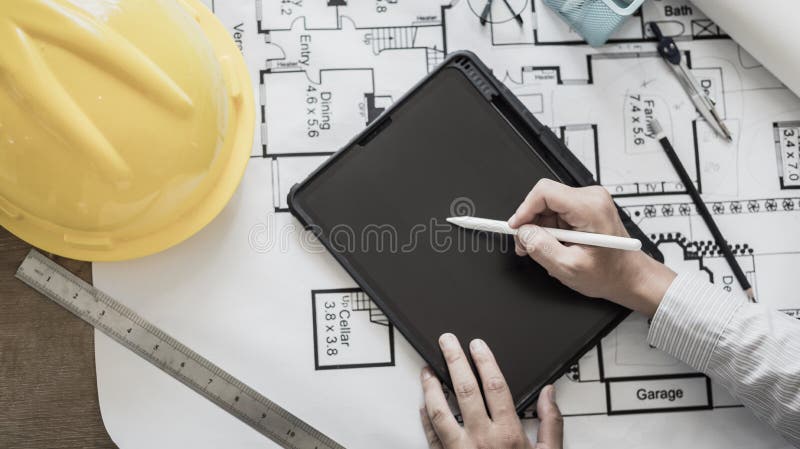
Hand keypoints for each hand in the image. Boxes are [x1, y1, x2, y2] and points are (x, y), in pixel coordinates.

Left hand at [419, 333, 562, 448]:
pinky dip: (425, 418)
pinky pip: (430, 437)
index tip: (477, 344)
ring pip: (439, 411)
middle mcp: (481, 440)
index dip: (485, 360)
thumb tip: (550, 392)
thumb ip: (551, 422)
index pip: (494, 386)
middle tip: (446, 341)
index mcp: (509, 435)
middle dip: (454, 361)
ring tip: (427, 369)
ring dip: (430, 387)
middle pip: (464, 390)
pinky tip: (423, 404)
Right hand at [508, 179, 674, 315]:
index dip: (524, 210)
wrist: (630, 277)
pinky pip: (557, 211)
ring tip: (545, 250)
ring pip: (548, 206)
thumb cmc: (611, 274)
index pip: (545, 192)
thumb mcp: (569, 267)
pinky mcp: (586, 207)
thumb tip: (523, 233)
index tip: (516, 228)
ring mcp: (590, 201)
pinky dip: (550, 229)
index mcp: (590, 208)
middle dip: (531, 222)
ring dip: (540, 228)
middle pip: (545, 198)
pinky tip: (556, 245)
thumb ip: (541, 248)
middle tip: (526, 245)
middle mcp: (591, 198)